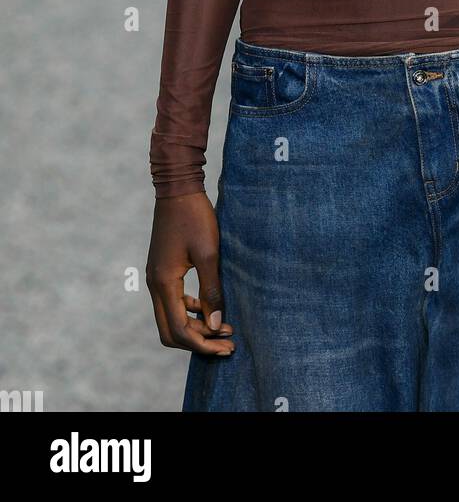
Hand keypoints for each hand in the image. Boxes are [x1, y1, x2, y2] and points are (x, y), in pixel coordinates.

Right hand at [146, 192, 234, 355]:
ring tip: (224, 327)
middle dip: (198, 341)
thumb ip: (212, 290)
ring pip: (171, 318)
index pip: (179, 330)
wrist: (177, 188)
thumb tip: (216, 325)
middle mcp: (155, 284)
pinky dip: (189, 311)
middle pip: (171, 331)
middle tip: (227, 343)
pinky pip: (172, 302)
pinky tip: (209, 307)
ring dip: (195, 327)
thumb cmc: (195, 217)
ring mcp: (156, 277)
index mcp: (164, 282)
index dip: (203, 343)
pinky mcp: (162, 270)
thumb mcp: (209, 253)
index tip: (227, 345)